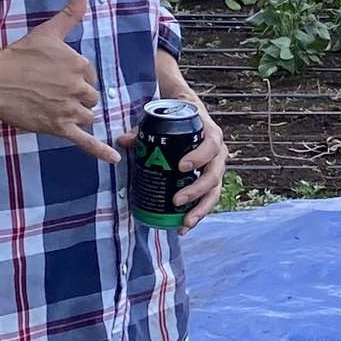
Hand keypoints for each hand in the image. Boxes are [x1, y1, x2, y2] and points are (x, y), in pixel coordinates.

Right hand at [0, 0, 119, 162]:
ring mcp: (69, 109)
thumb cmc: (18, 55)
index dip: (74, 77)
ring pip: (87, 115)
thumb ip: (70, 13)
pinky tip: (114, 159)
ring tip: (55, 109)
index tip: (54, 77)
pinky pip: (85, 140)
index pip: (89, 75)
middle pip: (90, 97)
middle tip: (50, 92)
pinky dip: (101, 151)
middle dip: (75, 97)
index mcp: (79, 64)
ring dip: (76, 114)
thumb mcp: (47, 31)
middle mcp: (78, 86)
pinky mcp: (59, 127)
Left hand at [152, 59, 226, 223]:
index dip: (199, 157)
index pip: (211, 145)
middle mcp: (218, 154)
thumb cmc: (178, 118)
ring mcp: (215, 169)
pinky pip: (208, 199)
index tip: (182, 166)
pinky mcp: (210, 181)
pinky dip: (198, 213)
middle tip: (177, 200)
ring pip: (214, 191)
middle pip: (214, 175)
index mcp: (210, 134)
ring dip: (201, 208)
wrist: (191, 115)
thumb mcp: (163, 119)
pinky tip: (184, 225)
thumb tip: (122, 141)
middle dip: (197, 190)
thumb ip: (142, 129)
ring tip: (185, 223)